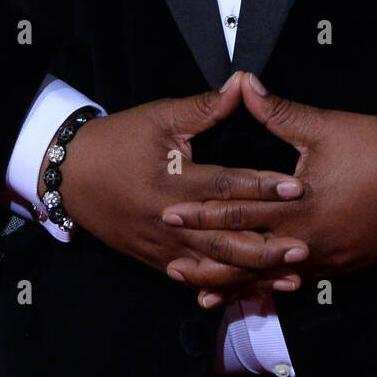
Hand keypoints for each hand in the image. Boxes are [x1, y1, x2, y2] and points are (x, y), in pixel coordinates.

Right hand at [52, 75, 309, 304]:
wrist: (71, 176)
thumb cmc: (119, 140)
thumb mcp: (160, 117)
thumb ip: (205, 107)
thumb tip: (242, 84)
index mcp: (171, 182)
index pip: (224, 187)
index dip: (262, 188)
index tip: (296, 189)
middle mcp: (168, 220)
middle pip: (224, 240)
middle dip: (266, 247)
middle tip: (304, 247)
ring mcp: (162, 246)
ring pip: (214, 266)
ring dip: (254, 274)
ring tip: (290, 278)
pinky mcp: (157, 259)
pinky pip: (195, 278)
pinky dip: (225, 286)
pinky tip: (253, 292)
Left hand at [163, 74, 376, 304]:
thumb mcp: (326, 126)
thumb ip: (279, 112)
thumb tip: (246, 87)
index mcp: (300, 205)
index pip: (240, 209)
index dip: (202, 212)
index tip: (171, 214)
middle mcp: (309, 239)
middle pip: (248, 257)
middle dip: (208, 261)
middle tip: (171, 265)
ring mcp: (326, 258)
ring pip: (271, 277)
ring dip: (235, 283)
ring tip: (201, 291)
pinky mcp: (342, 266)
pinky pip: (298, 280)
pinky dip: (271, 286)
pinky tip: (256, 291)